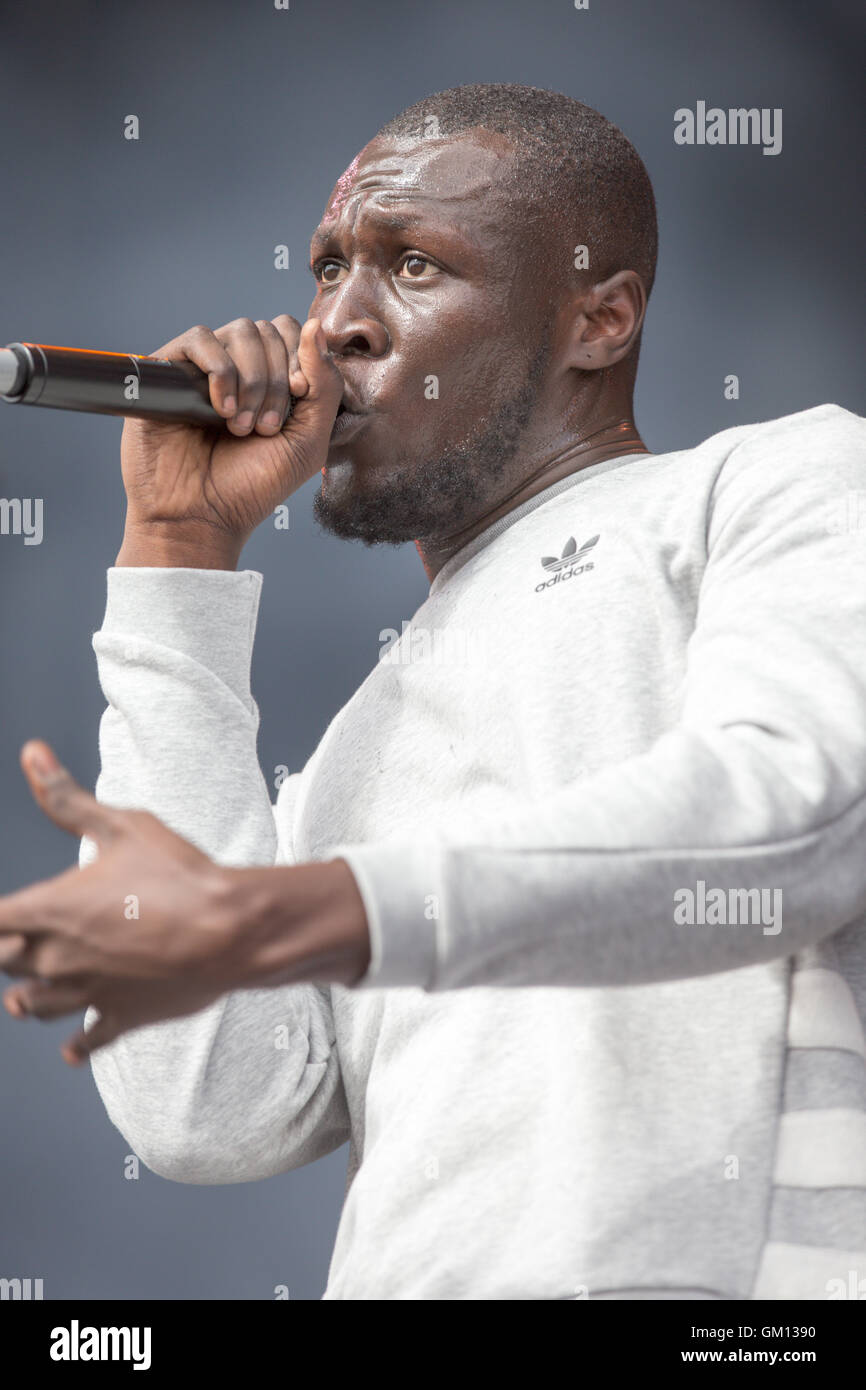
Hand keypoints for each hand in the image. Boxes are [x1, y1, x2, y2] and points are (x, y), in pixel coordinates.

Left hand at [0, 741, 370, 1064]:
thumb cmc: (179, 873)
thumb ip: (67, 798)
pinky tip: (70, 1047)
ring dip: (24, 996)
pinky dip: (75, 1043)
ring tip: (21, 995)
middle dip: (8, 951)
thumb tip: (31, 754)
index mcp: (52, 910)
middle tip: (16, 941)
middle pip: (8, 963)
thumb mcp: (122, 824)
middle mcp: (60, 958)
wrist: (231, 929)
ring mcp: (90, 993)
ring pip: (33, 1005)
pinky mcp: (122, 1016)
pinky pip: (86, 1040)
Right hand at [117, 315, 343, 565]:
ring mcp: (202, 369)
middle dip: (275, 379)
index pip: (293, 333)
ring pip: (239, 331)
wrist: (201, 517)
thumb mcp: (309, 440)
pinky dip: (219, 368)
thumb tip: (317, 328)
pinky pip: (199, 339)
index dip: (302, 356)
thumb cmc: (253, 487)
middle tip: (266, 427)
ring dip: (252, 379)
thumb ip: (324, 386)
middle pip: (268, 330)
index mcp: (271, 381)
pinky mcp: (168, 373)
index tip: (299, 396)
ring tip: (240, 425)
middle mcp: (237, 369)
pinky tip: (221, 408)